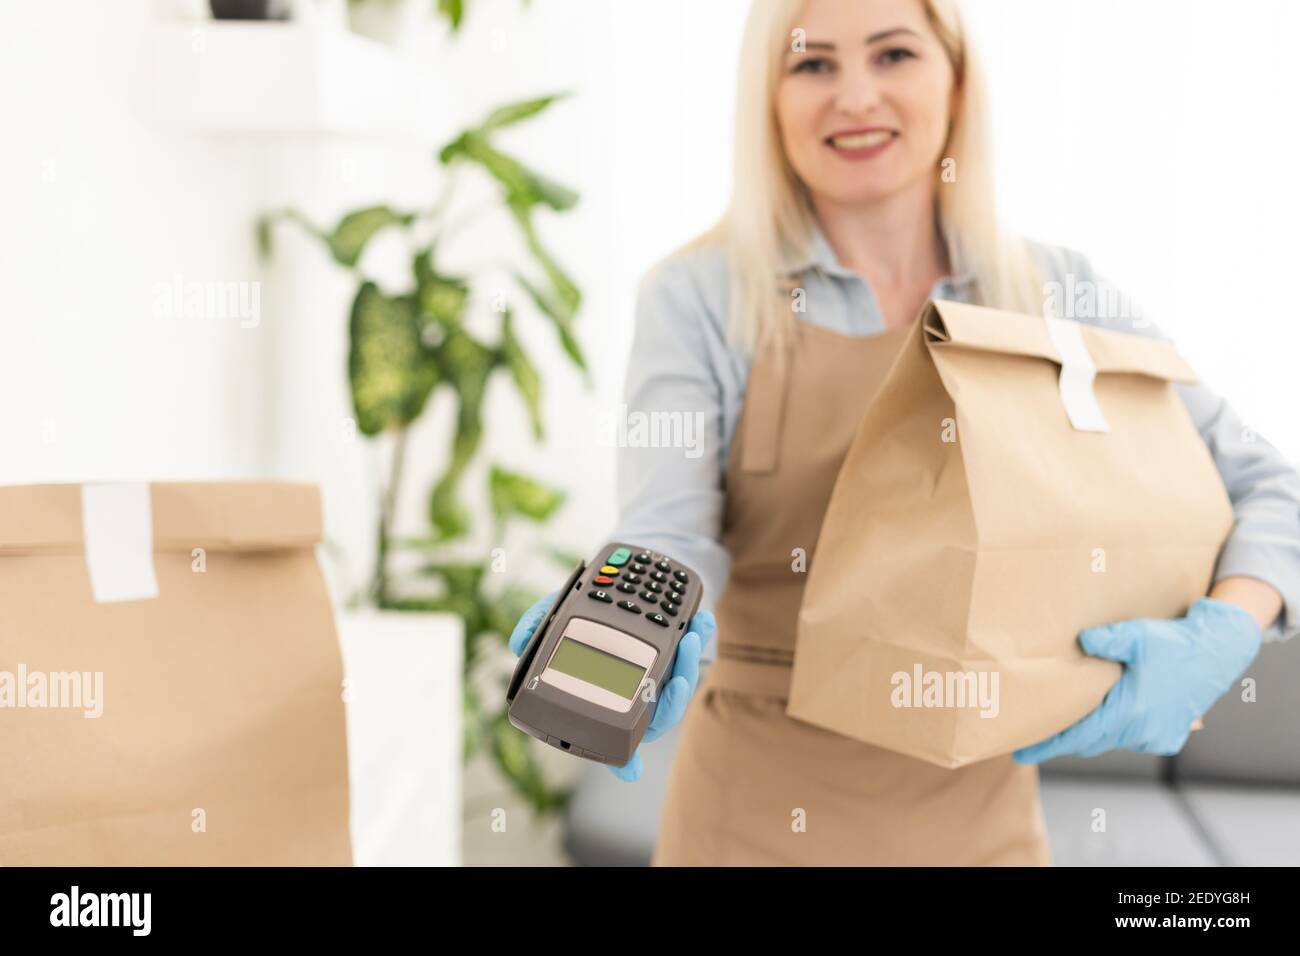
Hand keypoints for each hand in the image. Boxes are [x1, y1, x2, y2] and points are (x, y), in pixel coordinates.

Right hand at [507, 591, 716, 781]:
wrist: (622, 578)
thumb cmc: (588, 606)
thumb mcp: (558, 610)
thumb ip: (537, 626)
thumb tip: (519, 646)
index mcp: (607, 696)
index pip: (615, 736)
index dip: (623, 759)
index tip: (632, 770)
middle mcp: (637, 695)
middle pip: (659, 715)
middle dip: (671, 700)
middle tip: (676, 679)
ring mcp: (662, 676)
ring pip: (680, 687)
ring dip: (689, 665)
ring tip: (689, 637)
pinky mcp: (683, 652)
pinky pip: (696, 652)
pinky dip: (701, 635)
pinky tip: (701, 620)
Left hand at [1013, 597, 1260, 762]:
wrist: (1217, 653)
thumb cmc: (1175, 643)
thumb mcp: (1138, 635)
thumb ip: (1107, 639)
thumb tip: (1081, 640)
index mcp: (1131, 712)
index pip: (1079, 736)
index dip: (1048, 745)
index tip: (1021, 754)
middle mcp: (1143, 732)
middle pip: (1091, 742)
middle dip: (1062, 739)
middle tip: (1031, 738)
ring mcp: (1157, 737)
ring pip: (1110, 740)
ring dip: (1090, 733)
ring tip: (1061, 724)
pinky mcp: (1167, 737)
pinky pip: (1130, 738)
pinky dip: (1114, 731)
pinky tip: (1100, 718)